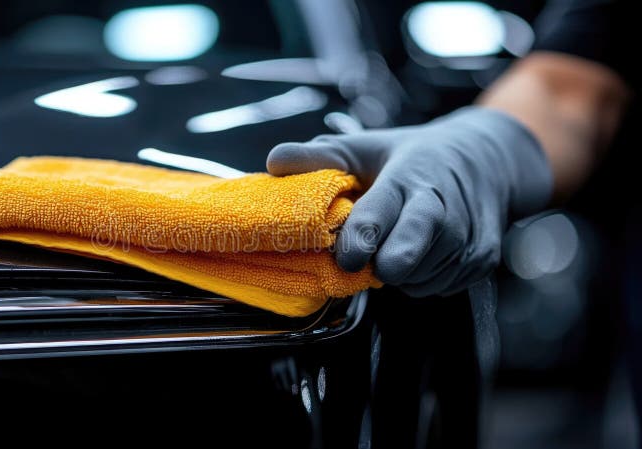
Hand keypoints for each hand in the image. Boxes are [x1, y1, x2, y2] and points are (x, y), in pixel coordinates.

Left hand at [267, 107, 551, 296]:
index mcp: (410, 176)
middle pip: (406, 257)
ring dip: (398, 272)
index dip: (360, 239)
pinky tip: (421, 252)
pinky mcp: (483, 260)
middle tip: (366, 258)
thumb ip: (319, 158)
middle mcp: (443, 207)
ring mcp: (467, 236)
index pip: (382, 213)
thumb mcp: (365, 149)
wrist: (487, 161)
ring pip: (417, 280)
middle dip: (381, 266)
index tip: (343, 257)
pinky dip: (421, 278)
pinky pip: (437, 288)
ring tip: (398, 241)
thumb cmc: (412, 157)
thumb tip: (274, 162)